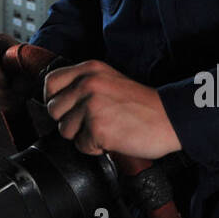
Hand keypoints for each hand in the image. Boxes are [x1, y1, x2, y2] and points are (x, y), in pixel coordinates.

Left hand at [44, 60, 181, 158]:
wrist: (169, 117)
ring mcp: (91, 106)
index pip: (50, 83)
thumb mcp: (109, 79)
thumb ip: (83, 84)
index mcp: (89, 69)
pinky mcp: (97, 129)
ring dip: (82, 136)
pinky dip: (95, 147)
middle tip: (90, 122)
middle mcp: (87, 84)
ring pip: (64, 130)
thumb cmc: (142, 103)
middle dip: (69, 121)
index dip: (54, 99)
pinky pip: (81, 145)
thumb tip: (56, 100)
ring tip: (104, 129)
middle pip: (54, 109)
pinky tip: (112, 138)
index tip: (66, 108)